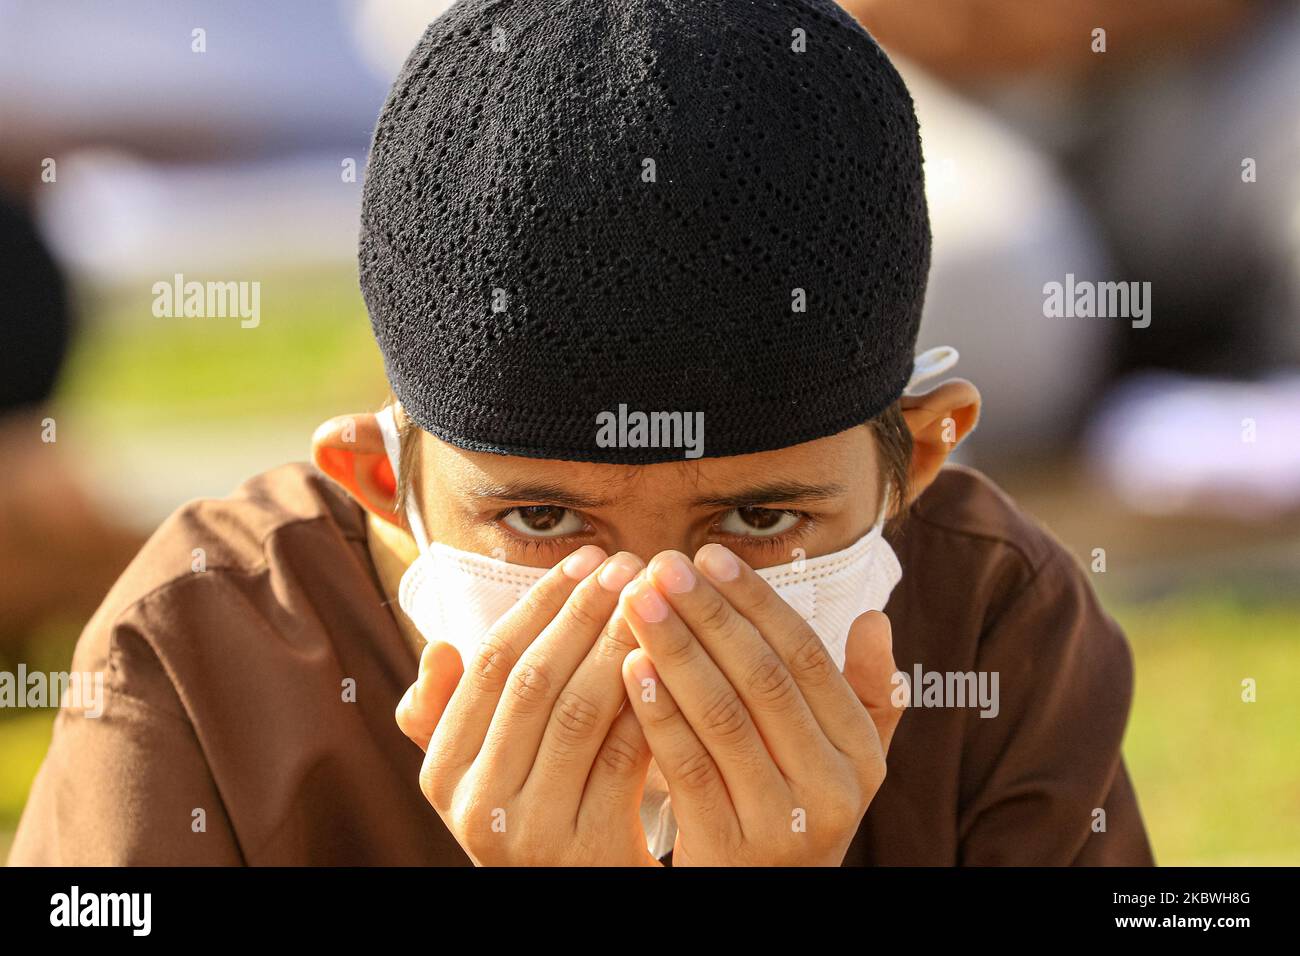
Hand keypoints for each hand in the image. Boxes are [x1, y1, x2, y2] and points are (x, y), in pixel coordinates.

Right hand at [395, 546, 660, 865]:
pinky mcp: (589, 852)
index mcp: (443, 771)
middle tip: (629, 565)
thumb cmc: (539, 816)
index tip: (586, 560)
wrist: (577, 902)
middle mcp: (476, 804)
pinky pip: (625, 759)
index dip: (542, 603)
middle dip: (585, 612)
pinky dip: (648, 705)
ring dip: (620, 646)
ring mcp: (531, 832)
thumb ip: (452, 715)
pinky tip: (671, 664)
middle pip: (534, 680)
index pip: (491, 663)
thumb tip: (440, 646)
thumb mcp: (485, 772)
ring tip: (654, 602)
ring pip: (580, 713)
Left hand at [618, 545, 905, 865]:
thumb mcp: (843, 759)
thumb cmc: (794, 808)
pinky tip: (629, 670)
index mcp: (860, 750)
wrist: (765, 902)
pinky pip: (689, 768)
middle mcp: (833, 786)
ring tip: (636, 604)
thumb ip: (864, 694)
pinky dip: (659, 715)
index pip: (805, 656)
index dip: (755, 601)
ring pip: (723, 717)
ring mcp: (783, 822)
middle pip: (763, 679)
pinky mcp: (730, 849)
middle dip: (707, 615)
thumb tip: (875, 619)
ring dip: (675, 651)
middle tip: (660, 565)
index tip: (708, 556)